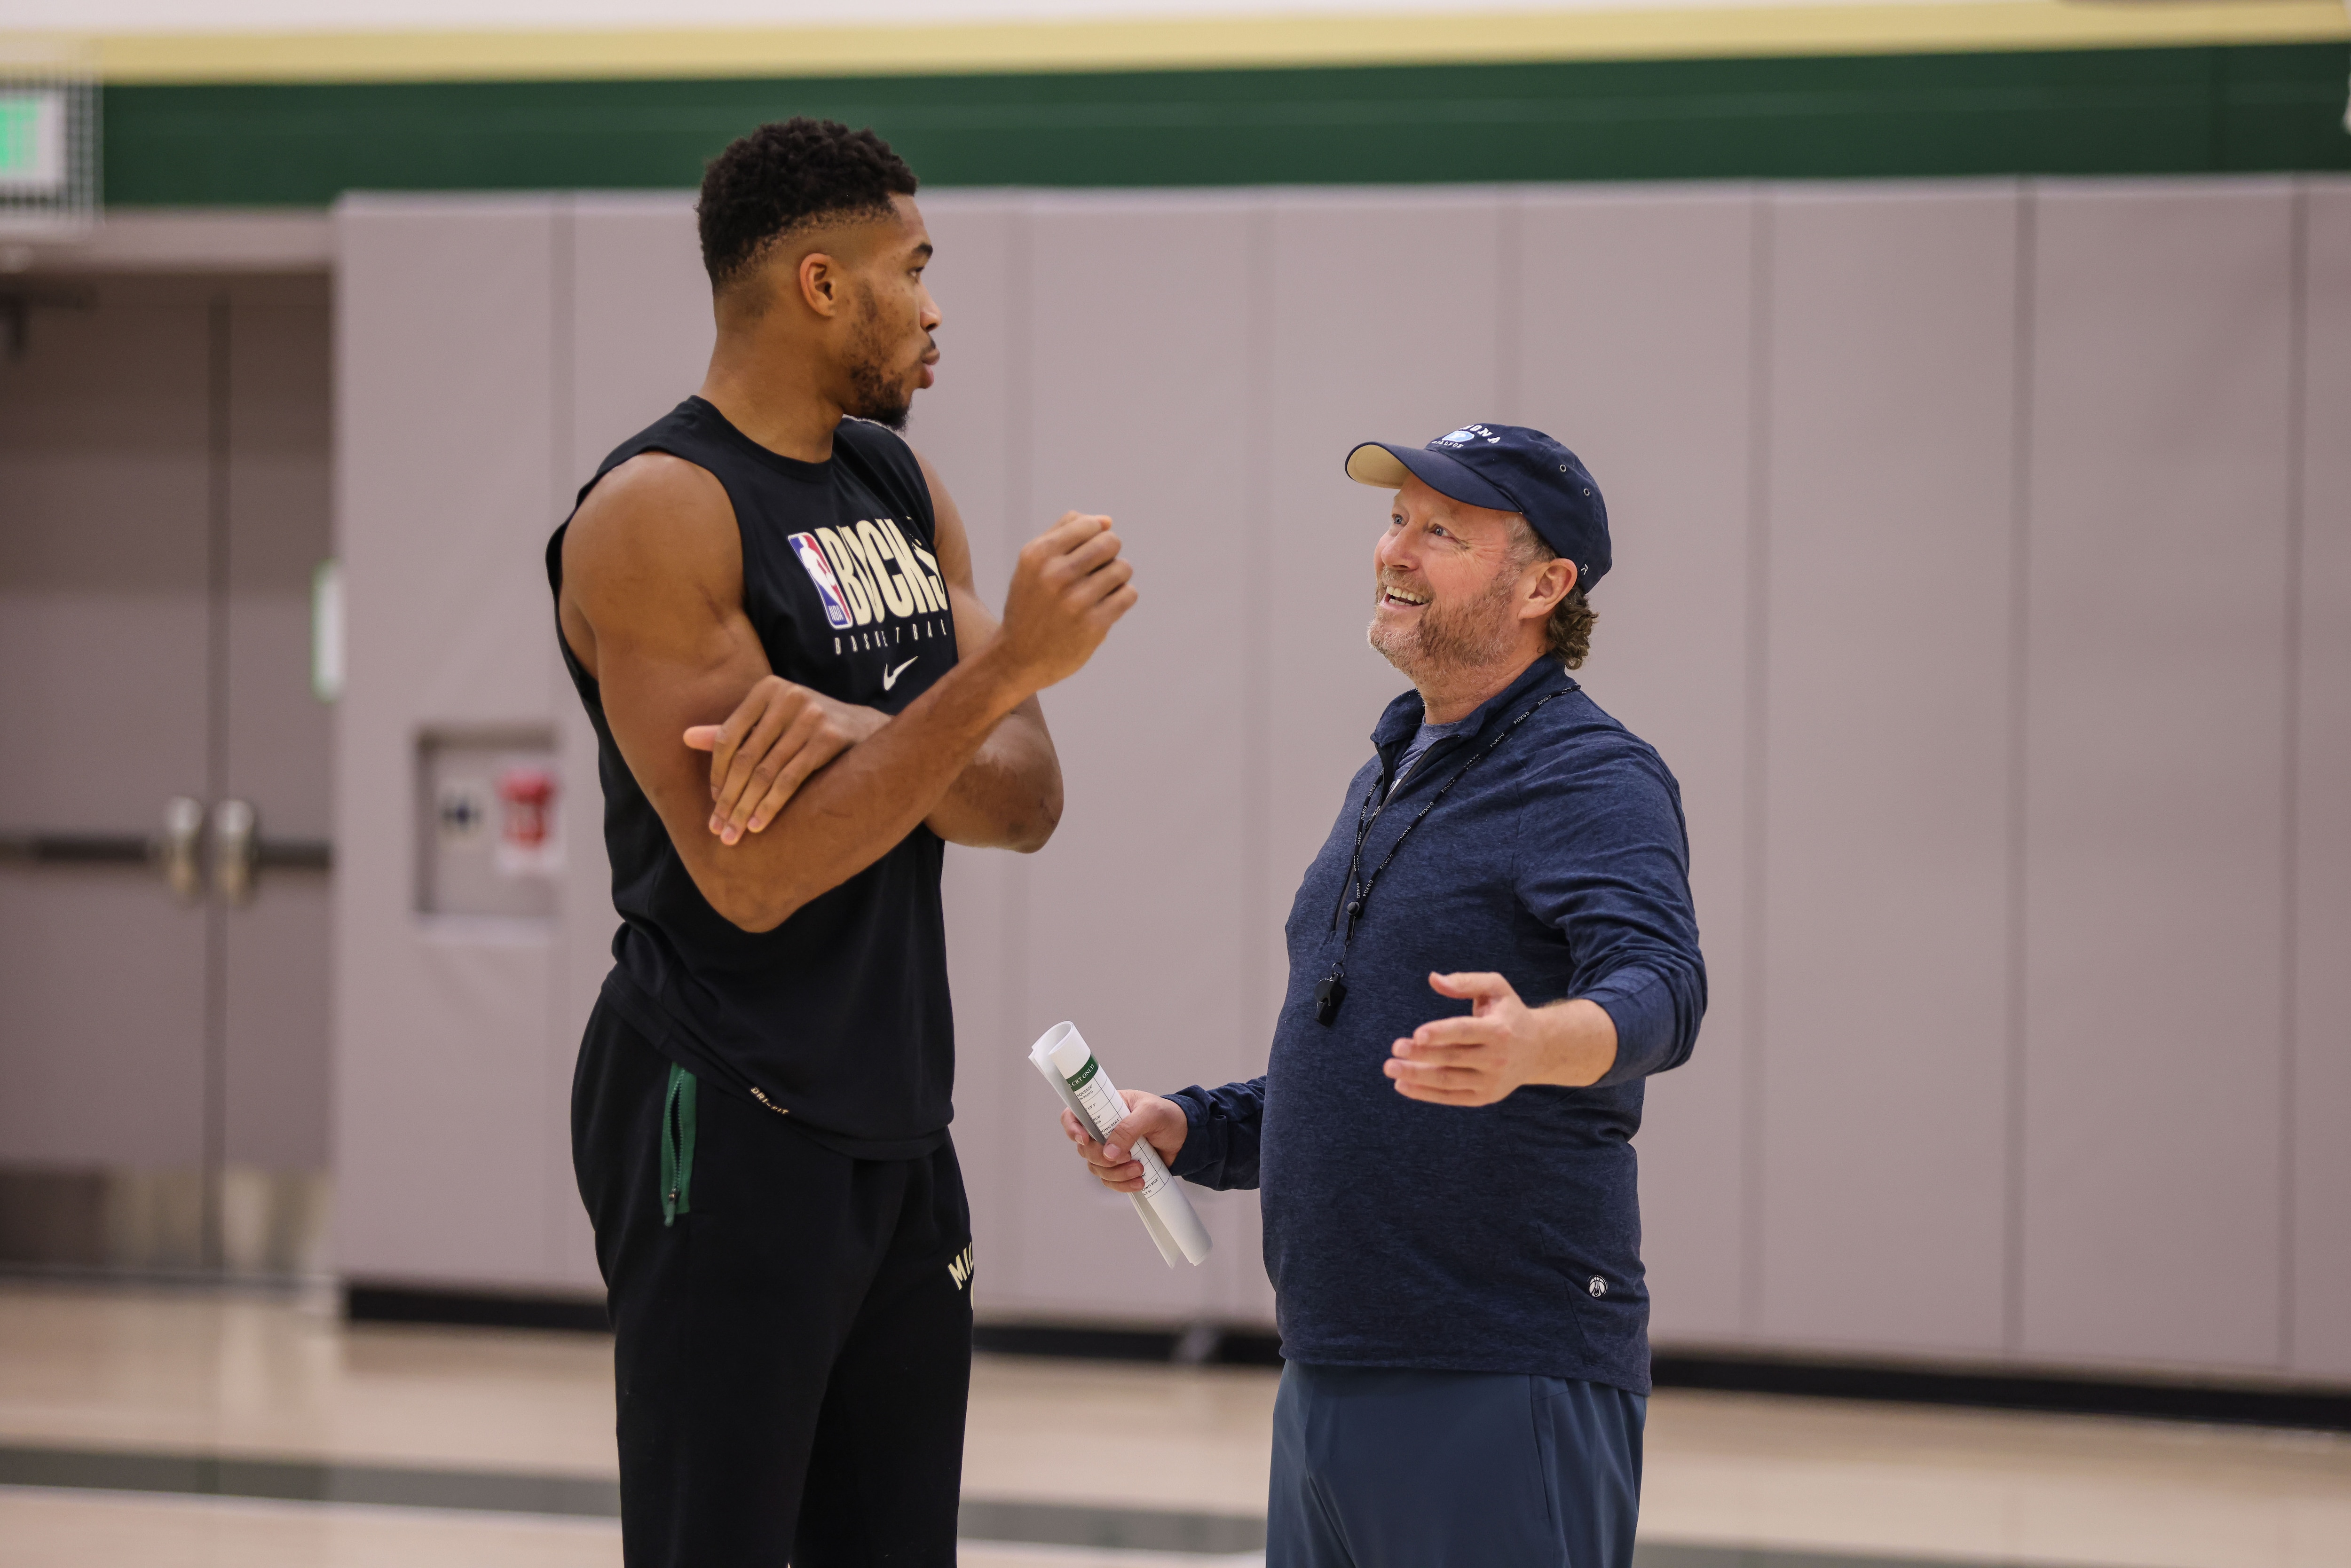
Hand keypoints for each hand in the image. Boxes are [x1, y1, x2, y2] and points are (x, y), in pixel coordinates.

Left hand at [683, 676, 885, 843]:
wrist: (868, 729)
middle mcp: (788, 697)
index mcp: (768, 689)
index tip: (714, 803)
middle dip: (728, 798)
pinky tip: (759, 824)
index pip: (729, 736)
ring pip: (766, 771)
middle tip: (717, 829)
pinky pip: (790, 778)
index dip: (717, 773)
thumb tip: (685, 737)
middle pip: (745, 757)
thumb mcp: (772, 722)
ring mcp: (810, 716)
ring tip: (735, 834)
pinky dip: (771, 804)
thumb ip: (734, 730)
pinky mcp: (829, 737)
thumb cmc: (811, 728)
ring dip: (746, 807)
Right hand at [992, 513, 1136, 692]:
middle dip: (1109, 554)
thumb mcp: (1033, 563)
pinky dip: (1122, 598)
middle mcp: (1055, 575)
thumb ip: (1064, 532)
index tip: (1085, 554)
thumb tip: (1107, 520)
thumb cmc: (1031, 604)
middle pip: (1110, 542)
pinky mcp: (1094, 625)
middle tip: (1097, 571)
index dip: (1095, 536)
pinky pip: (1128, 594)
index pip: (1090, 525)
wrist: (1019, 658)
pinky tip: (1106, 606)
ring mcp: (1076, 601)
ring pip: (1123, 568)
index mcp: (1038, 554)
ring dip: (1117, 578)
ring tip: (1100, 590)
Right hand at [1061, 1089, 1186, 1192]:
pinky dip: (1122, 1185)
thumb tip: (1109, 1152)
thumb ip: (1129, 1128)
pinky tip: (1139, 1182)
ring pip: (1096, 1168)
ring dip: (1115, 1173)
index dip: (1072, 1128)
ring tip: (1140, 1169)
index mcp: (1106, 1108)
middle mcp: (1104, 1129)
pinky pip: (1110, 1181)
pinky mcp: (1121, 1167)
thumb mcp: (1151, 1114)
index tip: (1084, 1139)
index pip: (1075, 1115)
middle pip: (1084, 1148)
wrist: (1188, 1138)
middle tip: (1126, 1157)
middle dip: (1101, 1157)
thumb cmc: (1170, 1116)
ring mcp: (1112, 1150)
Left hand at [1384, 972, 1617, 1105]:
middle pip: (1452, 1058)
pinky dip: (1425, 1094)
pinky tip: (1402, 1085)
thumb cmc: (1509, 1013)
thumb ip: (1466, 981)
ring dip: (1416, 1076)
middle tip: (1394, 1048)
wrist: (1538, 1049)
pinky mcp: (1484, 1097)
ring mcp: (1491, 1081)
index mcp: (1499, 1030)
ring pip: (1448, 1081)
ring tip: (1391, 1068)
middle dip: (1420, 1055)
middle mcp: (1497, 1058)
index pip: (1465, 1032)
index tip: (1416, 1034)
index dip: (1440, 1033)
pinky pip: (1451, 1097)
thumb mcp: (1496, 988)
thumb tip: (1434, 979)